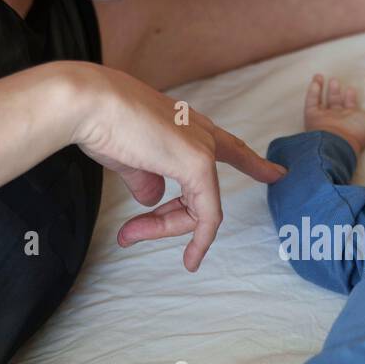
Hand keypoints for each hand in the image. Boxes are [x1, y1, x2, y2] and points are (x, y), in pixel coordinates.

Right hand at [66, 63, 285, 271]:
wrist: (87, 104)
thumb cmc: (100, 124)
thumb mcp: (128, 157)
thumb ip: (146, 179)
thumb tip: (154, 199)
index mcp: (186, 123)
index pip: (230, 147)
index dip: (254, 163)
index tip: (277, 173)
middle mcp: (201, 131)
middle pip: (206, 190)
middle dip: (176, 221)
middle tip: (132, 235)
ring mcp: (203, 147)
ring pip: (201, 206)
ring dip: (164, 227)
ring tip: (128, 235)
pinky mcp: (198, 163)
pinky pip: (207, 214)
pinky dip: (198, 239)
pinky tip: (191, 259)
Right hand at [303, 73, 364, 154]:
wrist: (336, 143)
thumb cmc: (356, 133)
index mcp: (350, 119)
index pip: (350, 105)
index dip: (351, 97)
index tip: (351, 88)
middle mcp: (336, 118)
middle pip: (335, 102)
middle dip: (335, 92)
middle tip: (335, 81)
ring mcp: (324, 118)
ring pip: (321, 101)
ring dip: (321, 88)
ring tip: (319, 76)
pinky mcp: (312, 117)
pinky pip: (311, 102)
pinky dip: (312, 92)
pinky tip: (316, 82)